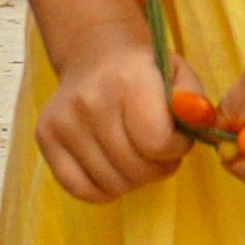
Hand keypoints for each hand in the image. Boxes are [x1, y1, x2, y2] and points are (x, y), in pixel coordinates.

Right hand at [32, 42, 193, 204]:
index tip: (174, 137)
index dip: (175, 148)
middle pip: (136, 169)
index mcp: (127, 81)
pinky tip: (112, 169)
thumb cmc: (145, 71)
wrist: (95, 54)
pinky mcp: (45, 138)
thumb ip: (194, 102)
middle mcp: (90, 101)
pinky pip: (80, 189)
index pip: (157, 143)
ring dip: (133, 179)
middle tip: (157, 150)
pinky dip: (103, 189)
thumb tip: (199, 126)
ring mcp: (63, 121)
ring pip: (112, 184)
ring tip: (136, 155)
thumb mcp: (179, 75)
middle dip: (157, 167)